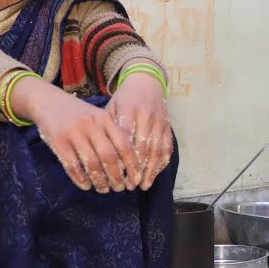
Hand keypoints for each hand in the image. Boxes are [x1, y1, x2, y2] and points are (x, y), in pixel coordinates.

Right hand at [12, 76, 139, 193]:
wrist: (48, 102)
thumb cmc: (79, 114)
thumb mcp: (99, 117)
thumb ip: (113, 135)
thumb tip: (128, 166)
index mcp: (105, 118)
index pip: (125, 145)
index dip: (132, 166)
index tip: (136, 180)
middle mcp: (91, 125)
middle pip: (109, 157)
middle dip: (117, 177)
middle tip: (120, 189)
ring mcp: (74, 133)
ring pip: (92, 164)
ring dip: (100, 181)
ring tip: (104, 189)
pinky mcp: (58, 141)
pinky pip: (72, 166)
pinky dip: (81, 179)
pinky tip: (87, 186)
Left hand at [106, 70, 172, 190]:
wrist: (147, 82)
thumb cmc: (125, 97)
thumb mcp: (112, 106)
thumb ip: (108, 126)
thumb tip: (100, 153)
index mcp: (129, 110)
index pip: (125, 139)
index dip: (120, 158)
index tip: (115, 174)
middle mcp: (146, 116)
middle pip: (142, 148)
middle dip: (136, 170)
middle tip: (128, 186)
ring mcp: (159, 122)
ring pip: (156, 150)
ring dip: (150, 171)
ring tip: (143, 185)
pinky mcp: (168, 127)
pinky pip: (167, 148)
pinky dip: (162, 163)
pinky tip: (155, 174)